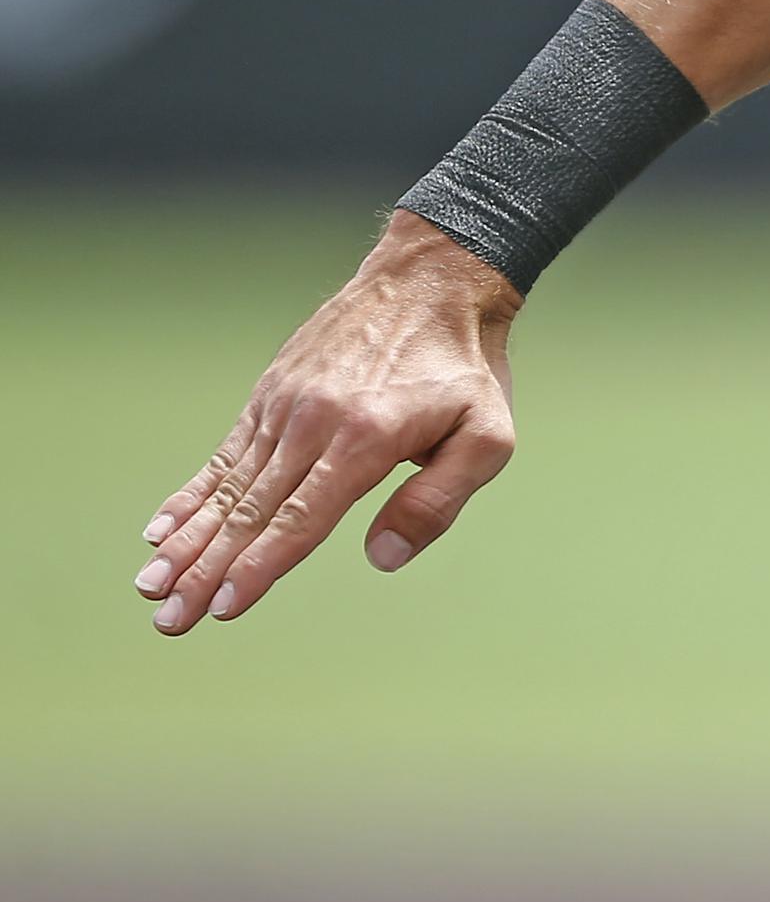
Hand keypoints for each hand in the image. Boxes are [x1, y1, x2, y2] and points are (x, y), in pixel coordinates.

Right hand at [134, 213, 522, 635]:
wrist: (432, 281)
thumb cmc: (464, 369)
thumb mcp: (487, 436)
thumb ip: (438, 500)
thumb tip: (384, 557)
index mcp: (364, 438)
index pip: (301, 518)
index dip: (261, 567)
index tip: (225, 608)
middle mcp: (312, 421)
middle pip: (251, 512)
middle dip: (206, 571)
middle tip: (167, 620)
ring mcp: (284, 405)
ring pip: (229, 487)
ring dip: (187, 541)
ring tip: (149, 586)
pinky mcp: (271, 394)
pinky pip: (226, 454)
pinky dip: (192, 494)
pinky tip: (161, 529)